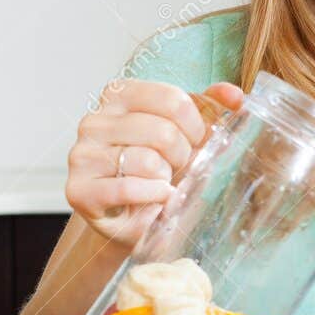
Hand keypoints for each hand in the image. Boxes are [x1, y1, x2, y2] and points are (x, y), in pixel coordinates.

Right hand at [67, 80, 243, 246]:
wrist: (128, 219)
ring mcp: (82, 154)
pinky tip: (157, 197)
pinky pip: (128, 188)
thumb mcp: (183, 134)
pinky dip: (152, 196)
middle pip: (162, 131)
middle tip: (177, 168)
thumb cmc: (155, 171)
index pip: (172, 98)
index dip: (195, 126)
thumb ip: (208, 108)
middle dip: (182, 156)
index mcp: (119, 95)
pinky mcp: (79, 189)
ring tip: (160, 183)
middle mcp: (94, 120)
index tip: (196, 141)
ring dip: (165, 178)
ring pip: (146, 161)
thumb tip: (236, 95)